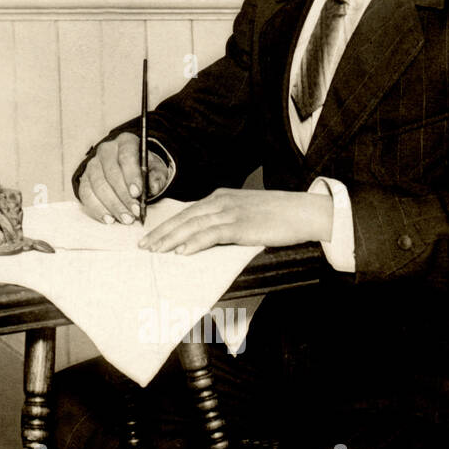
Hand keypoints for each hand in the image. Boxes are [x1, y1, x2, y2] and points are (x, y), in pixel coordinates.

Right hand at [78, 132, 170, 224]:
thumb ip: (156, 178)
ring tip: (126, 218)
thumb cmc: (144, 170)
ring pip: (99, 186)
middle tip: (134, 212)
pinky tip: (109, 219)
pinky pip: (86, 195)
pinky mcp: (85, 180)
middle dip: (124, 196)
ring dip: (113, 205)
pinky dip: (97, 209)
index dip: (131, 176)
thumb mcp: (156, 170)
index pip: (126, 157)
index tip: (137, 193)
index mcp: (126, 142)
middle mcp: (106, 151)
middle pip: (111, 174)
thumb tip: (153, 187)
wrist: (128, 170)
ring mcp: (93, 165)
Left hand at [138, 187, 332, 254]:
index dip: (167, 225)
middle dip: (162, 233)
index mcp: (221, 197)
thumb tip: (209, 238)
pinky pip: (211, 234)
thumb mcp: (246, 213)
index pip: (187, 212)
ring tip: (156, 251)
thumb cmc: (278, 215)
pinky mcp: (241, 225)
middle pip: (184, 218)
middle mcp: (221, 201)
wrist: (303, 212)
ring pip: (192, 226)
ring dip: (171, 239)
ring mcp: (230, 212)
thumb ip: (226, 221)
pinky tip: (182, 252)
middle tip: (144, 246)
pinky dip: (195, 242)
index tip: (151, 237)